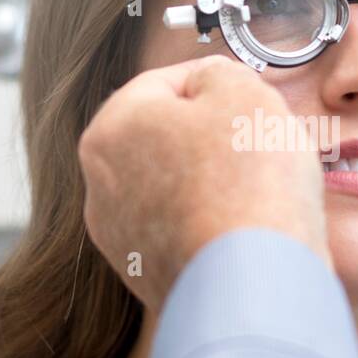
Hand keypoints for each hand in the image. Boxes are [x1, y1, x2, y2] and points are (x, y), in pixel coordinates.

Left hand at [79, 55, 330, 310]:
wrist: (254, 285)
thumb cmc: (249, 188)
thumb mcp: (245, 92)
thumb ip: (220, 72)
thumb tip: (210, 82)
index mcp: (111, 129)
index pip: (165, 83)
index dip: (214, 80)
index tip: (245, 90)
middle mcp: (100, 185)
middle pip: (165, 138)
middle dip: (209, 135)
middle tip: (256, 141)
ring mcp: (120, 238)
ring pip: (173, 187)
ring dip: (209, 182)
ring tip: (257, 191)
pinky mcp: (145, 277)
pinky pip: (182, 233)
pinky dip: (209, 226)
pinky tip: (244, 229)